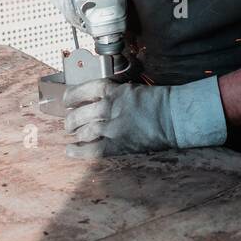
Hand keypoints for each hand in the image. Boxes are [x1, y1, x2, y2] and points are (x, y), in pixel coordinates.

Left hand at [63, 76, 226, 158]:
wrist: (174, 117)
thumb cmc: (159, 102)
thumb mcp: (133, 90)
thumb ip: (115, 95)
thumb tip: (97, 101)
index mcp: (114, 91)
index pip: (84, 90)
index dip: (72, 96)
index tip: (67, 100)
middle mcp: (109, 108)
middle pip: (79, 113)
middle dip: (71, 119)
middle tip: (69, 122)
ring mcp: (112, 127)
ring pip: (83, 131)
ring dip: (75, 133)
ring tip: (73, 134)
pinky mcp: (117, 144)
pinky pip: (92, 149)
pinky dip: (78, 151)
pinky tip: (70, 150)